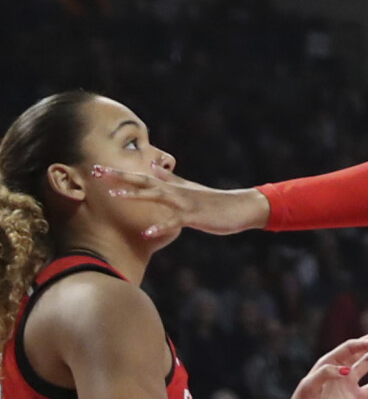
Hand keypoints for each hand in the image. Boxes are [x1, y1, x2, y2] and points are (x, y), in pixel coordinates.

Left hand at [93, 164, 269, 240]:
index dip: (119, 172)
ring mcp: (184, 202)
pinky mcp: (194, 215)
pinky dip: (160, 226)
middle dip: (119, 176)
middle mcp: (175, 190)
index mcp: (172, 186)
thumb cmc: (213, 201)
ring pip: (156, 195)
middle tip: (96, 170)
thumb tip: (151, 166)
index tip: (96, 168)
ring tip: (115, 194)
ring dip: (136, 194)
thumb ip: (169, 179)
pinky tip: (146, 232)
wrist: (240, 207)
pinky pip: (174, 221)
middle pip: (143, 180)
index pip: (141, 176)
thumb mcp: (188, 188)